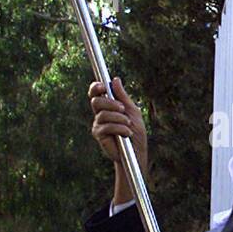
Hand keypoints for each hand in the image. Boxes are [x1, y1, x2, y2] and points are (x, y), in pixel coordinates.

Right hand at [89, 78, 148, 203]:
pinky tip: (127, 133)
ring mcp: (98, 124)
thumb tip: (115, 79)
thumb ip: (123, 96)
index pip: (96, 93)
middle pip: (96, 101)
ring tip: (129, 125)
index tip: (102, 85)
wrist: (137, 152)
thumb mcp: (132, 111)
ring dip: (119, 118)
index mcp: (108, 106)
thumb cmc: (136, 132)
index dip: (96, 87)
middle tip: (122, 109)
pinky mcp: (98, 134)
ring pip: (103, 114)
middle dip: (111, 103)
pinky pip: (106, 126)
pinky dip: (119, 128)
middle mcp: (100, 113)